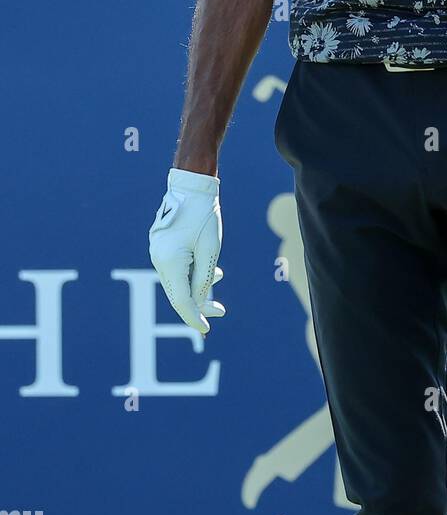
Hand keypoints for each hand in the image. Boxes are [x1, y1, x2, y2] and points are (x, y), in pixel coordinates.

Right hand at [149, 168, 225, 333]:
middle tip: (221, 312)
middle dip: (199, 304)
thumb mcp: (210, 249)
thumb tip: (200, 302)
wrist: (191, 185)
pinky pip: (177, 267)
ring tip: (221, 282)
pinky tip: (213, 272)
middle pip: (178, 292)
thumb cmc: (203, 215)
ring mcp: (158, 252)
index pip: (181, 301)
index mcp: (170, 262)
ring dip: (198, 285)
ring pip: (178, 279)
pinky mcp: (161, 245)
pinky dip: (192, 272)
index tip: (206, 330)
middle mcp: (159, 260)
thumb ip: (205, 278)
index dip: (194, 318)